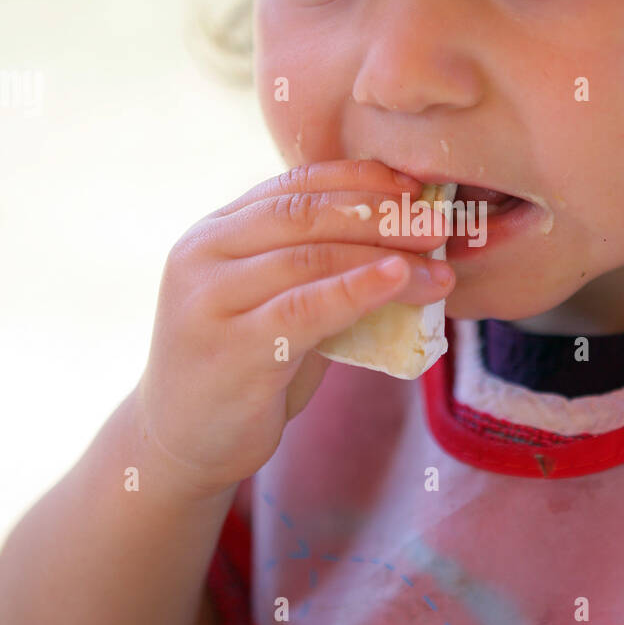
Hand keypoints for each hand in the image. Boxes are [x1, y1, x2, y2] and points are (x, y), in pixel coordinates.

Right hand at [132, 161, 453, 496]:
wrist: (183, 444)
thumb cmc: (245, 370)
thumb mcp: (277, 304)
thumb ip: (318, 269)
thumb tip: (409, 241)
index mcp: (215, 231)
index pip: (294, 185)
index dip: (359, 180)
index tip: (414, 187)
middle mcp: (203, 254)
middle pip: (305, 213)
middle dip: (380, 214)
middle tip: (438, 225)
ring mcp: (209, 299)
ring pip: (310, 258)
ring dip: (385, 257)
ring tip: (438, 270)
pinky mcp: (228, 347)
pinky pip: (305, 308)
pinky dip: (357, 289)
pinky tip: (397, 281)